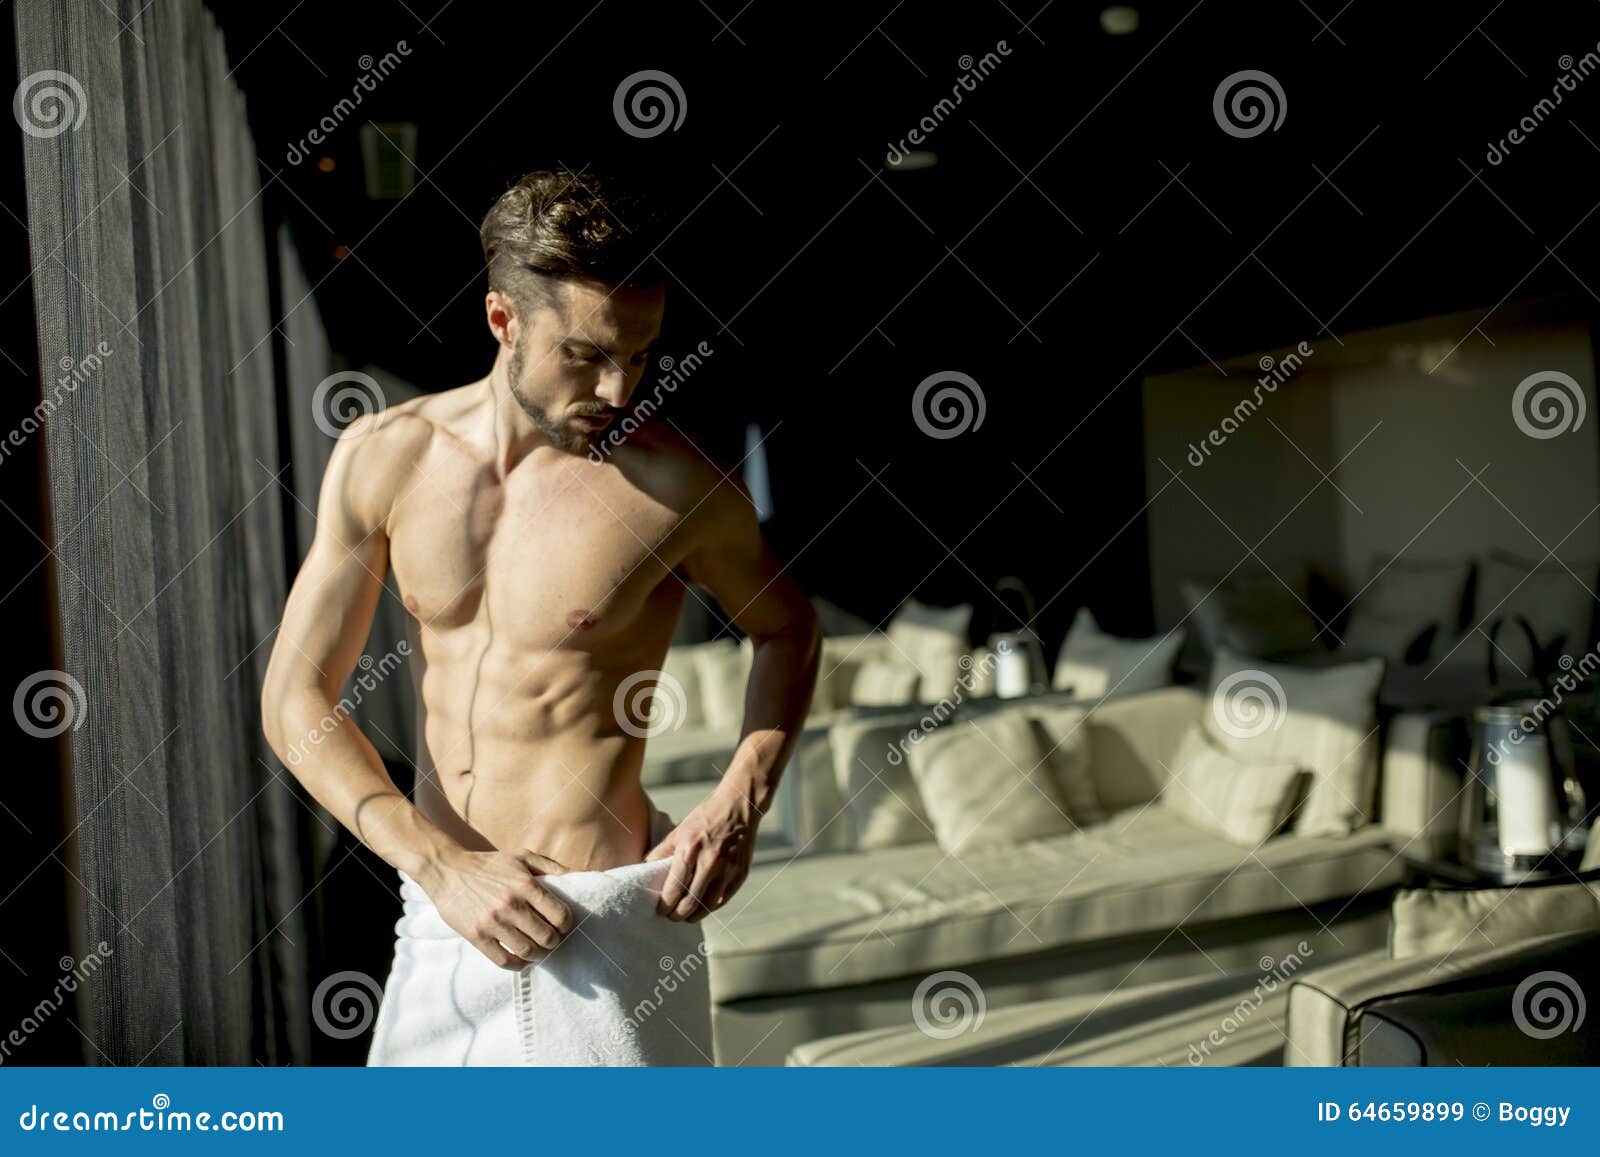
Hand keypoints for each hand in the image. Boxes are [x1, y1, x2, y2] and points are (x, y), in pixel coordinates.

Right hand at [420, 846, 572, 969]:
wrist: (448, 871)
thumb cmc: (489, 864)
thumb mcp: (522, 856)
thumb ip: (551, 866)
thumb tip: (578, 876)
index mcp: (526, 884)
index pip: (560, 915)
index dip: (566, 924)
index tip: (562, 924)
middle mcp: (512, 904)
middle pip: (547, 937)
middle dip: (554, 940)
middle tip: (551, 938)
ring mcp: (493, 922)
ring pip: (528, 951)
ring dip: (538, 954)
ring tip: (538, 949)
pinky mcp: (477, 936)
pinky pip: (504, 961)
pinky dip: (518, 964)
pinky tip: (521, 959)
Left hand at [645, 787, 757, 921]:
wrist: (739, 807)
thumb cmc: (705, 818)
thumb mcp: (679, 831)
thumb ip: (661, 852)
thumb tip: (644, 869)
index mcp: (690, 850)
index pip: (673, 889)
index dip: (664, 905)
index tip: (660, 910)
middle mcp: (710, 862)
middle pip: (690, 903)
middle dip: (677, 915)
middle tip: (671, 916)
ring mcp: (728, 870)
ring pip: (707, 906)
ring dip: (694, 916)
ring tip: (686, 916)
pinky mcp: (741, 874)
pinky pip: (723, 899)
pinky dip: (711, 907)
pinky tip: (703, 906)